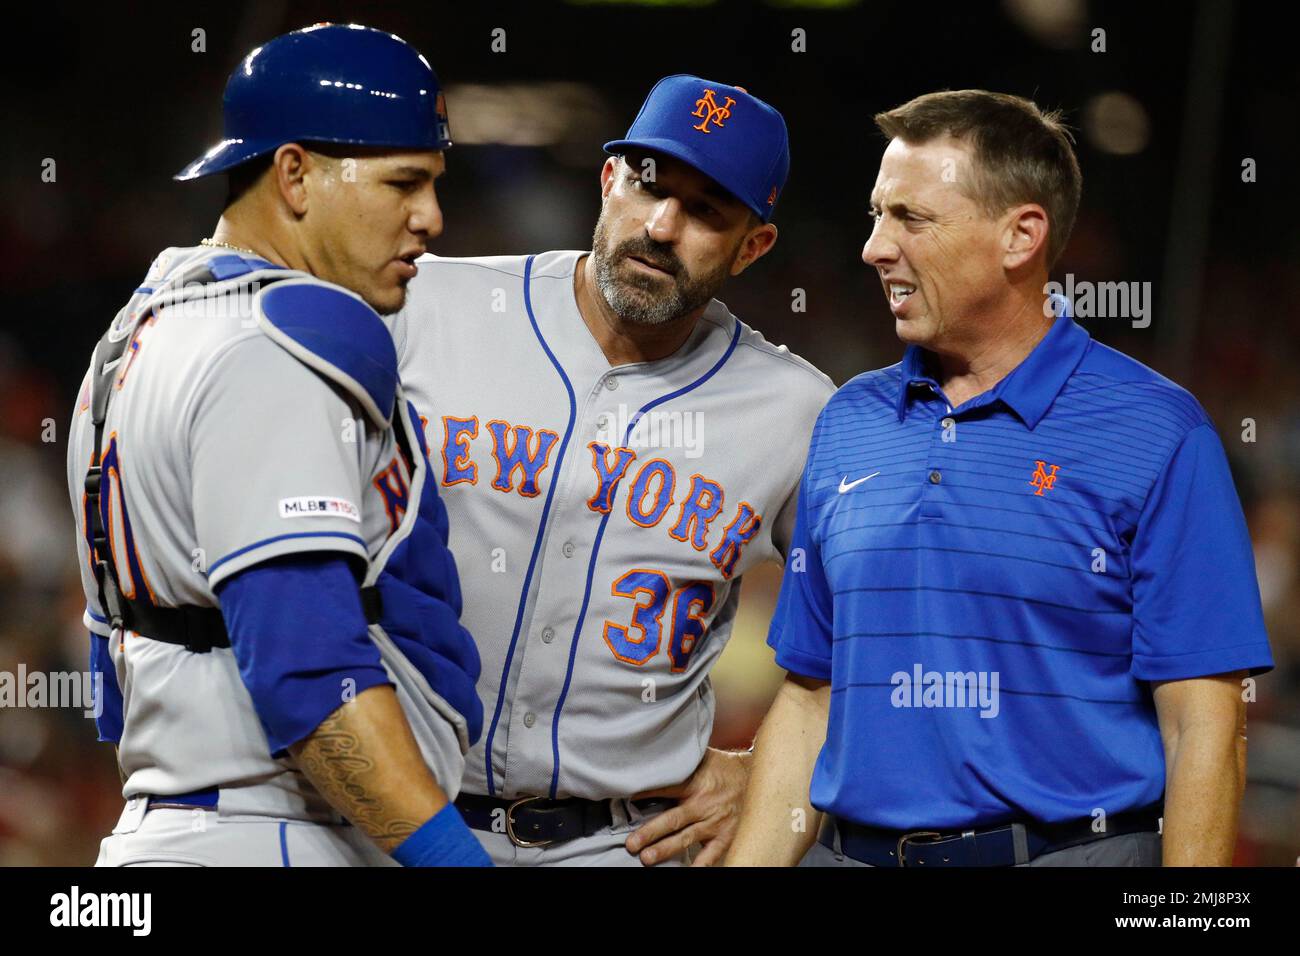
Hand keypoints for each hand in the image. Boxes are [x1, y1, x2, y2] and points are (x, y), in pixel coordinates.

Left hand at [624, 747, 750, 866]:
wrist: (757, 777)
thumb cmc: (724, 768)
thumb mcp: (703, 757)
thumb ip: (682, 760)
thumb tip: (656, 752)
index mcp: (695, 783)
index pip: (666, 789)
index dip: (646, 794)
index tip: (627, 800)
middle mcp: (703, 804)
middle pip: (672, 820)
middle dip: (650, 832)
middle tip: (631, 843)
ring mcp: (715, 823)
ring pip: (686, 838)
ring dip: (665, 849)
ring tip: (647, 858)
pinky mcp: (725, 836)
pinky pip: (710, 855)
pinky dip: (698, 865)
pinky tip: (686, 871)